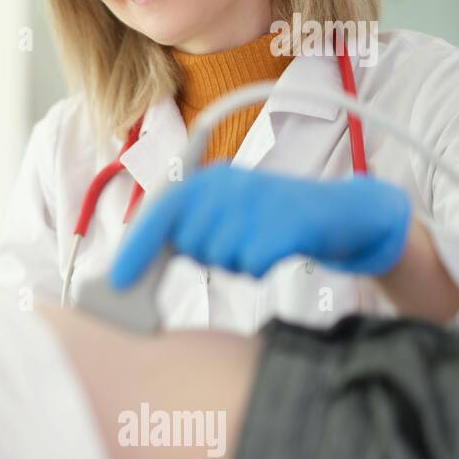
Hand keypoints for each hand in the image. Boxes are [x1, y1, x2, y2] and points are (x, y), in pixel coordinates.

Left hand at [110, 165, 411, 288]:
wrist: (340, 211)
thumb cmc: (271, 216)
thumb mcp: (225, 208)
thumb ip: (186, 226)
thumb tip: (139, 261)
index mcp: (208, 178)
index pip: (159, 213)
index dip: (136, 249)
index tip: (118, 281)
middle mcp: (227, 185)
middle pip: (189, 245)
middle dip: (207, 253)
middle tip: (237, 238)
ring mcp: (256, 204)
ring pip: (218, 260)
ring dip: (237, 261)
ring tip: (260, 239)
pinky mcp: (282, 227)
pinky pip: (249, 267)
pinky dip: (259, 268)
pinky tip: (275, 249)